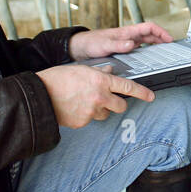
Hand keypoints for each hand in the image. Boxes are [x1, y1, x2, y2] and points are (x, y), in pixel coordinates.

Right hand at [37, 63, 154, 128]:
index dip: (142, 93)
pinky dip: (86, 115)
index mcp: (101, 80)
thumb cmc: (57, 79)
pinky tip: (75, 107)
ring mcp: (92, 111)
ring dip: (100, 109)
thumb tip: (110, 71)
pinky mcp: (84, 122)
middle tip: (108, 99)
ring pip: (105, 113)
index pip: (128, 87)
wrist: (40, 95)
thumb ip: (99, 72)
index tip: (150, 96)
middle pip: (121, 106)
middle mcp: (100, 97)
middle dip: (118, 103)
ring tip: (84, 101)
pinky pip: (91, 120)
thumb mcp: (81, 69)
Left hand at [69, 23, 171, 61]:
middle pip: (150, 34)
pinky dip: (147, 51)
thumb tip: (132, 44)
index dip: (160, 31)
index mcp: (126, 32)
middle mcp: (128, 36)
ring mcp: (126, 42)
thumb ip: (118, 45)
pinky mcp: (123, 49)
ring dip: (156, 44)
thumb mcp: (104, 45)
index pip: (148, 27)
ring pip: (145, 41)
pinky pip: (139, 48)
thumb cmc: (90, 43)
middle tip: (171, 46)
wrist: (79, 47)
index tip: (168, 38)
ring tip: (164, 51)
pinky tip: (149, 58)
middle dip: (162, 38)